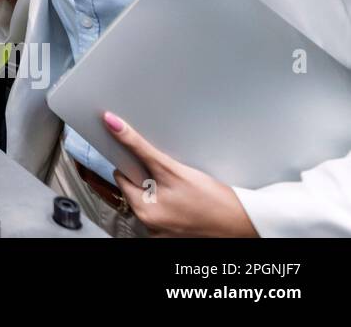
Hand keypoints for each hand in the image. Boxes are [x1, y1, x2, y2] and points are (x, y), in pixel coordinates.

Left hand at [105, 112, 258, 236]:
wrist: (245, 223)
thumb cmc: (214, 200)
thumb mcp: (172, 168)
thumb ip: (138, 146)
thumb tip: (112, 124)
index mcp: (142, 211)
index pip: (122, 176)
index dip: (134, 164)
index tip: (147, 160)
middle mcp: (148, 226)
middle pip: (136, 188)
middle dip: (149, 178)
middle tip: (172, 177)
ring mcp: (161, 232)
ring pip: (151, 199)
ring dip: (161, 190)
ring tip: (183, 190)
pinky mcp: (174, 235)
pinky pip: (164, 211)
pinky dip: (171, 203)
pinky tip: (187, 201)